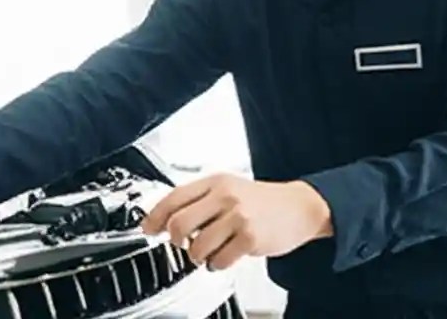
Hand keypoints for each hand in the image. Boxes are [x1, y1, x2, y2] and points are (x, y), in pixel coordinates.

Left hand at [140, 173, 332, 270]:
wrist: (298, 207)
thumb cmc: (261, 201)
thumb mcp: (228, 189)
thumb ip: (200, 200)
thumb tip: (167, 219)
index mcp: (215, 182)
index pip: (174, 197)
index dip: (155, 216)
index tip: (148, 228)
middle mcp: (225, 196)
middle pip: (179, 223)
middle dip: (175, 240)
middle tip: (182, 244)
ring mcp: (238, 216)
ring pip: (197, 246)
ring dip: (197, 256)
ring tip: (207, 253)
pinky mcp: (250, 237)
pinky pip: (220, 259)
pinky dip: (216, 264)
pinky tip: (223, 258)